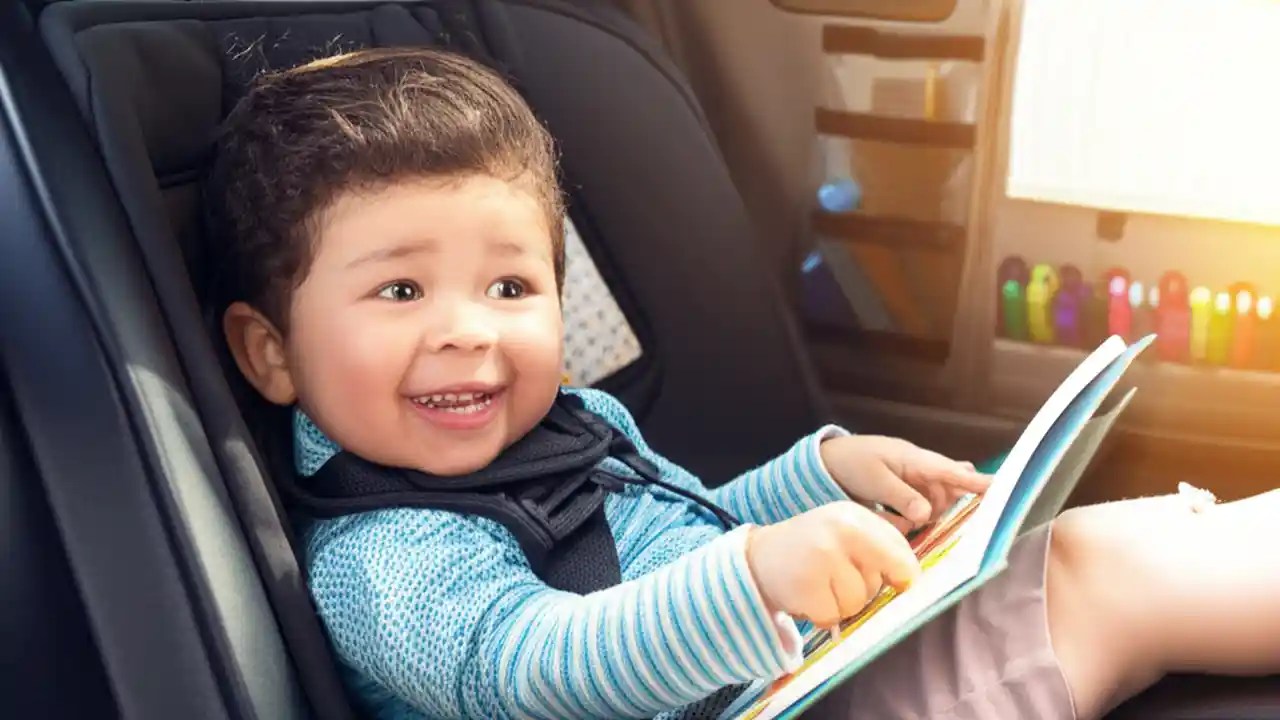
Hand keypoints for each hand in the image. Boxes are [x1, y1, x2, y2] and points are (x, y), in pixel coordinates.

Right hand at [745, 501, 920, 626]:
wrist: (758, 556)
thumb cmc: (811, 547)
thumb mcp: (845, 533)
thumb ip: (880, 549)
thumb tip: (912, 583)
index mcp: (855, 516)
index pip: (902, 555)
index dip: (902, 576)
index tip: (894, 583)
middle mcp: (841, 532)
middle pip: (879, 584)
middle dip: (863, 590)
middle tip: (837, 577)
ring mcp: (822, 558)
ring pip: (856, 603)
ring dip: (840, 604)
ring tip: (819, 585)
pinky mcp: (806, 585)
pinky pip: (832, 617)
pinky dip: (821, 614)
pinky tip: (807, 595)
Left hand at [819, 435, 990, 533]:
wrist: (826, 462)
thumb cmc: (851, 463)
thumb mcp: (875, 479)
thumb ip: (902, 496)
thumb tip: (927, 514)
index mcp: (915, 459)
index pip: (951, 472)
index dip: (975, 483)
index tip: (1001, 490)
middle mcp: (919, 470)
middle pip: (946, 492)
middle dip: (939, 507)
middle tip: (914, 515)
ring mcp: (912, 483)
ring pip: (931, 506)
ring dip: (916, 517)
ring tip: (886, 512)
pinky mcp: (903, 496)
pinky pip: (914, 513)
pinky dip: (904, 521)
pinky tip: (885, 516)